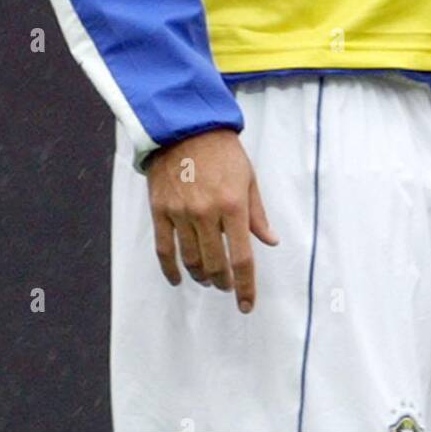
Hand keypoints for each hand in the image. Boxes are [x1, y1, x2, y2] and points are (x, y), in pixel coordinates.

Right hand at [146, 128, 279, 313]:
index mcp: (233, 205)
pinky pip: (164, 249)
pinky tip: (177, 279)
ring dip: (200, 276)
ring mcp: (180, 213)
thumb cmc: (222, 151)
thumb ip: (257, 214)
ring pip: (190, 260)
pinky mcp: (160, 210)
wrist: (185, 126)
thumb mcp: (248, 178)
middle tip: (226, 285)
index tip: (246, 305)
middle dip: (223, 282)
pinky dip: (171, 269)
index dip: (245, 286)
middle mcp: (206, 213)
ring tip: (207, 278)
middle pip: (214, 264)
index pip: (241, 257)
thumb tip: (270, 242)